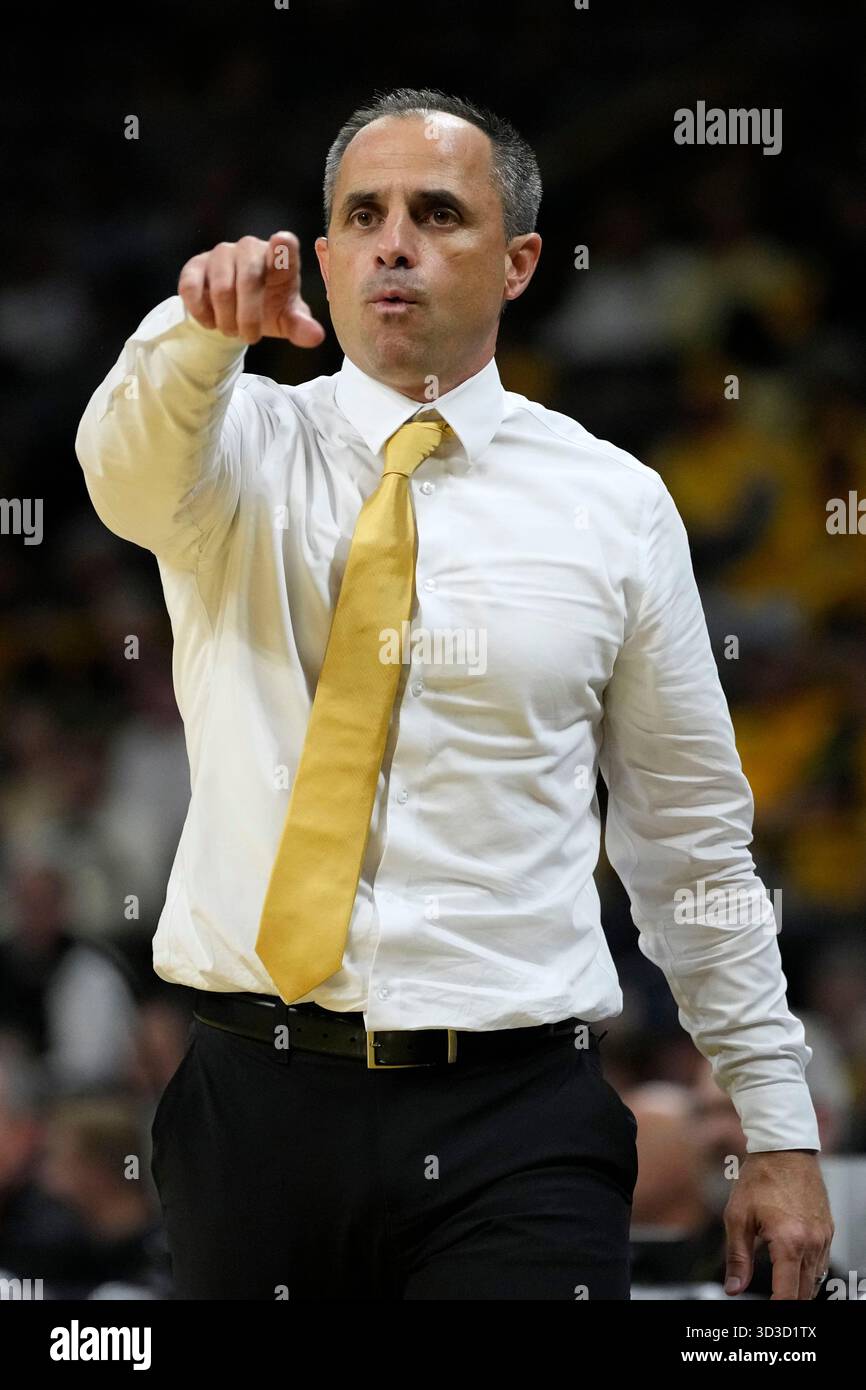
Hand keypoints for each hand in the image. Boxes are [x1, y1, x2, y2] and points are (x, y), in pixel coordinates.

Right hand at [178, 231, 325, 346]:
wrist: (234, 312)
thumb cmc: (268, 309)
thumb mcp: (286, 321)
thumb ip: (301, 327)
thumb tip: (317, 337)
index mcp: (279, 259)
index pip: (284, 245)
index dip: (282, 245)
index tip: (280, 243)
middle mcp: (251, 248)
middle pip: (249, 275)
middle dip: (248, 315)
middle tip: (250, 337)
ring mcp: (222, 253)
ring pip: (221, 286)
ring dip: (226, 318)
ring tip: (231, 331)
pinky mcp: (196, 264)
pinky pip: (192, 287)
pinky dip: (202, 312)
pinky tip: (210, 322)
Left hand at [724, 1151, 834, 1299]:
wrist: (785, 1149)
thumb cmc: (761, 1177)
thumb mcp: (738, 1216)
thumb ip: (737, 1257)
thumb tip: (733, 1288)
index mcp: (789, 1241)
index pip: (787, 1294)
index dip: (776, 1307)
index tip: (764, 1310)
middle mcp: (812, 1243)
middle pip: (804, 1292)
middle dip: (787, 1301)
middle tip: (769, 1300)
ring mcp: (823, 1237)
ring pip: (815, 1281)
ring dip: (799, 1289)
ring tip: (780, 1289)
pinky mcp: (828, 1230)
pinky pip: (822, 1264)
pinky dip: (809, 1274)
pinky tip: (793, 1269)